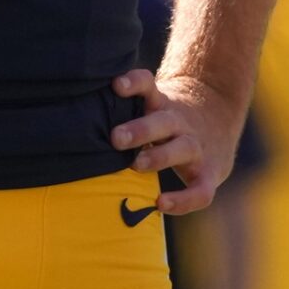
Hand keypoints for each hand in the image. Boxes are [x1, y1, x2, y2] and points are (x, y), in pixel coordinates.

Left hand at [109, 68, 244, 216]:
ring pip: (181, 148)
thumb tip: (69, 121)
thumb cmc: (167, 118)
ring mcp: (196, 147)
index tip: (115, 85)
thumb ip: (122, 112)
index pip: (149, 85)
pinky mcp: (210, 173)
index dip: (134, 83)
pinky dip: (183, 199)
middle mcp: (179, 122)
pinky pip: (200, 190)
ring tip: (136, 165)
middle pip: (162, 120)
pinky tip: (161, 204)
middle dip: (140, 129)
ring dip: (159, 156)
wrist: (218, 118)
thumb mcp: (152, 106)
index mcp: (162, 104)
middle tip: (115, 137)